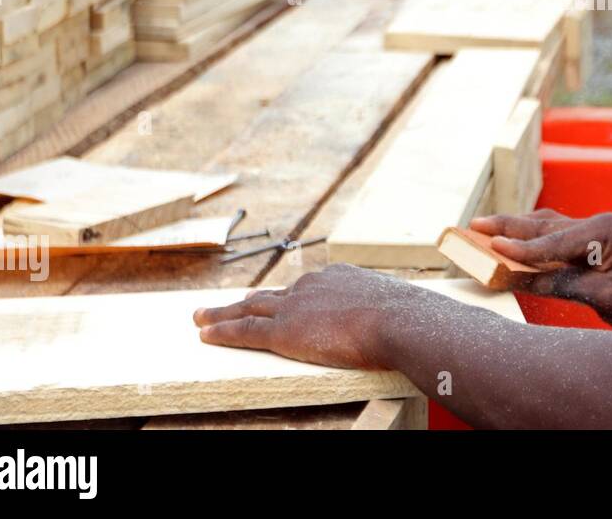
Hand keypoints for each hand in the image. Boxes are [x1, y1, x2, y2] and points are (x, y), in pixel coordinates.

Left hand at [193, 263, 414, 369]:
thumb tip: (409, 323)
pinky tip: (205, 334)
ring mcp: (296, 306)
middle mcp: (313, 285)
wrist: (399, 321)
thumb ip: (389, 313)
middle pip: (271, 294)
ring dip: (224, 313)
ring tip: (202, 317)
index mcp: (340, 276)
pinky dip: (223, 331)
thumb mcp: (397, 307)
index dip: (286, 295)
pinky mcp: (284, 331)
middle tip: (227, 305)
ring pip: (250, 308)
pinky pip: (245, 330)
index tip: (275, 299)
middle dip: (247, 300)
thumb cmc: (408, 318)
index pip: (305, 287)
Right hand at [470, 210, 611, 331]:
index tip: (488, 248)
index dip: (517, 250)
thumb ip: (562, 284)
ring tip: (483, 229)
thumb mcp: (604, 298)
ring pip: (546, 226)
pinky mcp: (593, 239)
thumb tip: (522, 277)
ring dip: (515, 228)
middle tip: (471, 226)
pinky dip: (532, 238)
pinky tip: (513, 240)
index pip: (550, 244)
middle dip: (506, 227)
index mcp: (602, 231)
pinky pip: (555, 235)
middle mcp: (596, 222)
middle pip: (542, 225)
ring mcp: (595, 228)